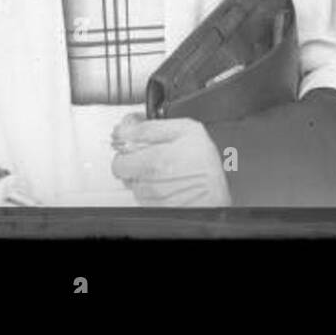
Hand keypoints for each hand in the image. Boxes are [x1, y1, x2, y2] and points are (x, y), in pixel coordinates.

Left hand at [111, 114, 231, 207]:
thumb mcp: (185, 130)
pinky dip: (150, 187)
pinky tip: (167, 181)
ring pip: (132, 181)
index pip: (119, 151)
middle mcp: (147, 181)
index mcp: (153, 159)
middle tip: (148, 153)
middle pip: (123, 169)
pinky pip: (143, 195)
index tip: (131, 137)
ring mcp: (150, 197)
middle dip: (132, 159)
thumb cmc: (205, 163)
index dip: (125, 141)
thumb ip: (151, 127)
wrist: (216, 194)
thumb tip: (128, 126)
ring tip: (163, 167)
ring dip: (142, 173)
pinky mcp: (154, 207)